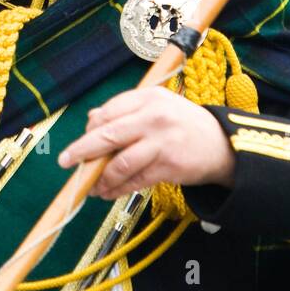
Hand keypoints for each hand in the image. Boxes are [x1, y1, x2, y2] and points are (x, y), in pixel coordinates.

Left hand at [58, 86, 235, 199]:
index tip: (77, 145)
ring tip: (92, 187)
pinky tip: (109, 193)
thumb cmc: (184, 124)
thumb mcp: (158, 106)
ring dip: (101, 178)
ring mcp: (161, 142)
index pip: (108, 112)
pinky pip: (134, 180)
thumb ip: (125, 111)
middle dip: (82, 151)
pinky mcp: (168, 166)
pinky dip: (117, 189)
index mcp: (148, 97)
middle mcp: (153, 117)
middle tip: (66, 162)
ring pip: (119, 163)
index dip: (89, 131)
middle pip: (108, 135)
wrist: (223, 145)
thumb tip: (91, 120)